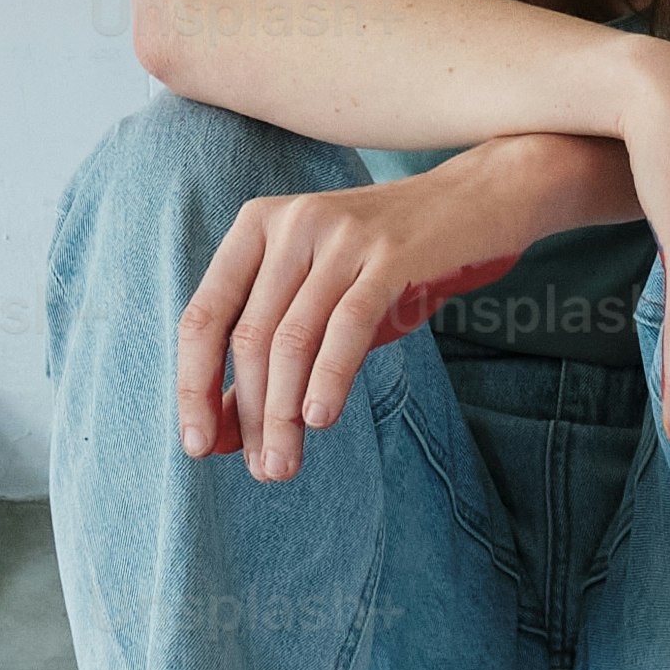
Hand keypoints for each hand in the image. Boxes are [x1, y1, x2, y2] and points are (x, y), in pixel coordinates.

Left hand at [173, 155, 540, 484]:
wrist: (477, 200)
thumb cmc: (388, 261)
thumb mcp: (319, 296)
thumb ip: (268, 353)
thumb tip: (221, 433)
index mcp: (256, 227)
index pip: (204, 317)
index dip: (192, 386)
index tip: (197, 445)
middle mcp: (290, 225)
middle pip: (249, 337)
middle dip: (249, 415)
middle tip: (262, 470)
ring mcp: (340, 236)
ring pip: (293, 339)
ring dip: (283, 413)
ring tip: (284, 462)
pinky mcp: (390, 254)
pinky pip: (346, 326)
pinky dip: (329, 377)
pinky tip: (321, 419)